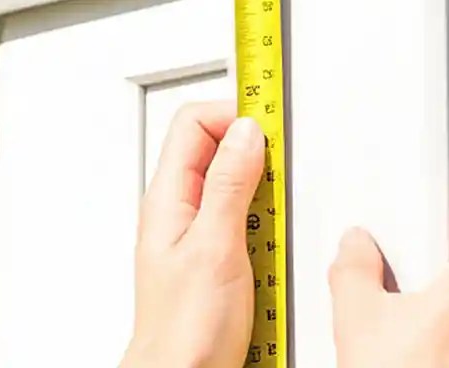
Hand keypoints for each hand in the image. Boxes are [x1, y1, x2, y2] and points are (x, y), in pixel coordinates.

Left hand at [120, 100, 265, 367]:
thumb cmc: (183, 331)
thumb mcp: (216, 246)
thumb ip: (230, 184)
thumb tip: (246, 131)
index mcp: (167, 197)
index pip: (194, 122)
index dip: (233, 116)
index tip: (270, 129)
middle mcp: (179, 210)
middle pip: (218, 149)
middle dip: (257, 156)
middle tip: (281, 171)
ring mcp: (198, 232)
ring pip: (238, 186)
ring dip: (266, 196)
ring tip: (276, 218)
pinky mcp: (218, 256)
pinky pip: (248, 222)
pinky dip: (268, 227)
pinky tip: (275, 246)